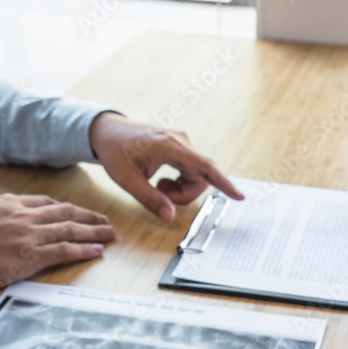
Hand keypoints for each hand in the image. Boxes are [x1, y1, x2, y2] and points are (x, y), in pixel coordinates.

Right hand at [0, 193, 114, 289]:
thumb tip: (1, 219)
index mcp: (10, 203)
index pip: (46, 203)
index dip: (66, 208)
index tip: (78, 211)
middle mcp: (24, 215)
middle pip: (65, 212)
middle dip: (88, 216)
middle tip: (105, 221)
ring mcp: (29, 235)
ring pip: (70, 229)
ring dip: (94, 231)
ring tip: (109, 234)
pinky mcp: (30, 255)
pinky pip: (64, 251)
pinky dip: (84, 250)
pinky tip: (97, 251)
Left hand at [89, 113, 243, 221]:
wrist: (107, 131)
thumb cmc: (114, 151)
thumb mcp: (127, 180)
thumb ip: (150, 199)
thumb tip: (170, 217)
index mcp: (170, 147)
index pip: (205, 167)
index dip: (223, 183)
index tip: (240, 196)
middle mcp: (181, 143)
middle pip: (200, 178)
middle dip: (184, 194)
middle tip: (160, 194)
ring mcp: (182, 144)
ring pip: (196, 177)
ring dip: (180, 189)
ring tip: (157, 185)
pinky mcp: (180, 148)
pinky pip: (190, 171)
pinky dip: (179, 182)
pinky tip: (161, 179)